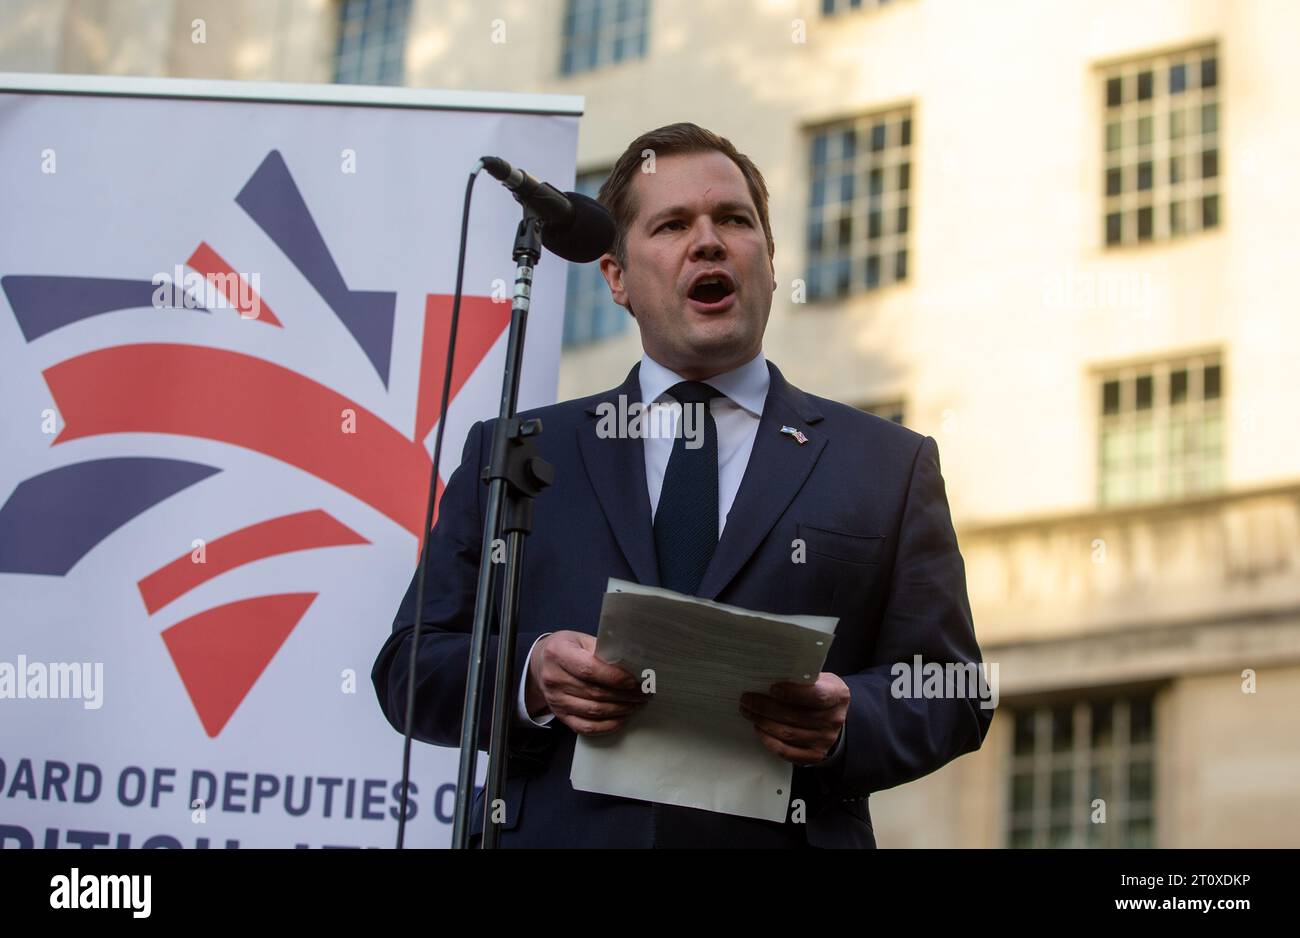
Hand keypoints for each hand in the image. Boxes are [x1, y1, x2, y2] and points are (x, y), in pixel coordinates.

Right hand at [525, 631, 646, 735]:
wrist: (541, 663)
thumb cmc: (567, 648)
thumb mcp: (581, 639)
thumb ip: (602, 650)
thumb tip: (632, 664)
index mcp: (559, 653)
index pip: (589, 669)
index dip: (615, 677)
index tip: (634, 681)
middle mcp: (554, 678)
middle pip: (594, 692)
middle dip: (625, 695)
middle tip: (644, 693)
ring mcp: (555, 699)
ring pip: (593, 711)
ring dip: (620, 710)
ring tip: (637, 704)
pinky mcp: (560, 715)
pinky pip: (585, 726)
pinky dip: (607, 725)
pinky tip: (622, 718)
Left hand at [740, 673, 849, 765]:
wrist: (833, 716)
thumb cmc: (820, 692)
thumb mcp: (819, 678)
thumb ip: (802, 678)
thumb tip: (769, 674)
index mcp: (838, 696)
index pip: (817, 696)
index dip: (793, 693)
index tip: (772, 688)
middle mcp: (834, 719)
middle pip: (796, 716)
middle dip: (766, 707)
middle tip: (747, 699)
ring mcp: (825, 740)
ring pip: (788, 734)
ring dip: (763, 722)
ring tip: (748, 711)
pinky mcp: (814, 755)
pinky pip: (787, 751)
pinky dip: (769, 741)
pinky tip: (759, 729)